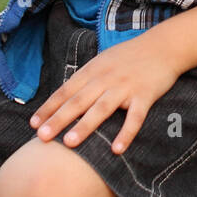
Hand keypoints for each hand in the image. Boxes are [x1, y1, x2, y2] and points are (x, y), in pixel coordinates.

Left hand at [29, 37, 180, 153]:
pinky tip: (117, 150)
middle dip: (58, 119)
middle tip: (42, 137)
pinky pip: (134, 117)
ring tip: (69, 143)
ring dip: (85, 126)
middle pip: (78, 101)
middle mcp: (105, 78)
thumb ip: (85, 79)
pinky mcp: (145, 95)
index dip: (49, 107)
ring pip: (101, 109)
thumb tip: (63, 99)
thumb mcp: (102, 61)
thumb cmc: (129, 57)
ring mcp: (125, 87)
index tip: (33, 124)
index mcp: (92, 70)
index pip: (65, 91)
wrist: (162, 46)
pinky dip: (126, 133)